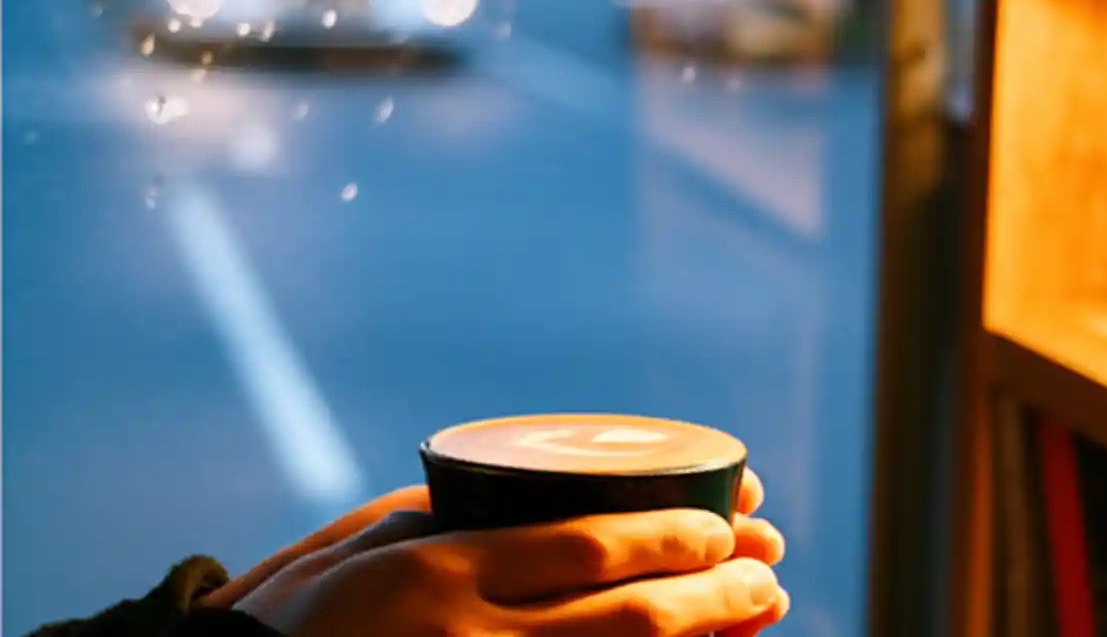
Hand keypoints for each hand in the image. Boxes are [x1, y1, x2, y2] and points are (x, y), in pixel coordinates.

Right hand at [237, 507, 783, 635]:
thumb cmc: (313, 609)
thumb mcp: (378, 543)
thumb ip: (467, 523)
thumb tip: (564, 506)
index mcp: (446, 570)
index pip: (587, 548)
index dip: (670, 538)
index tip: (725, 524)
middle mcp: (472, 634)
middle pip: (625, 617)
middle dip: (713, 593)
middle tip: (770, 571)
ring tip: (760, 611)